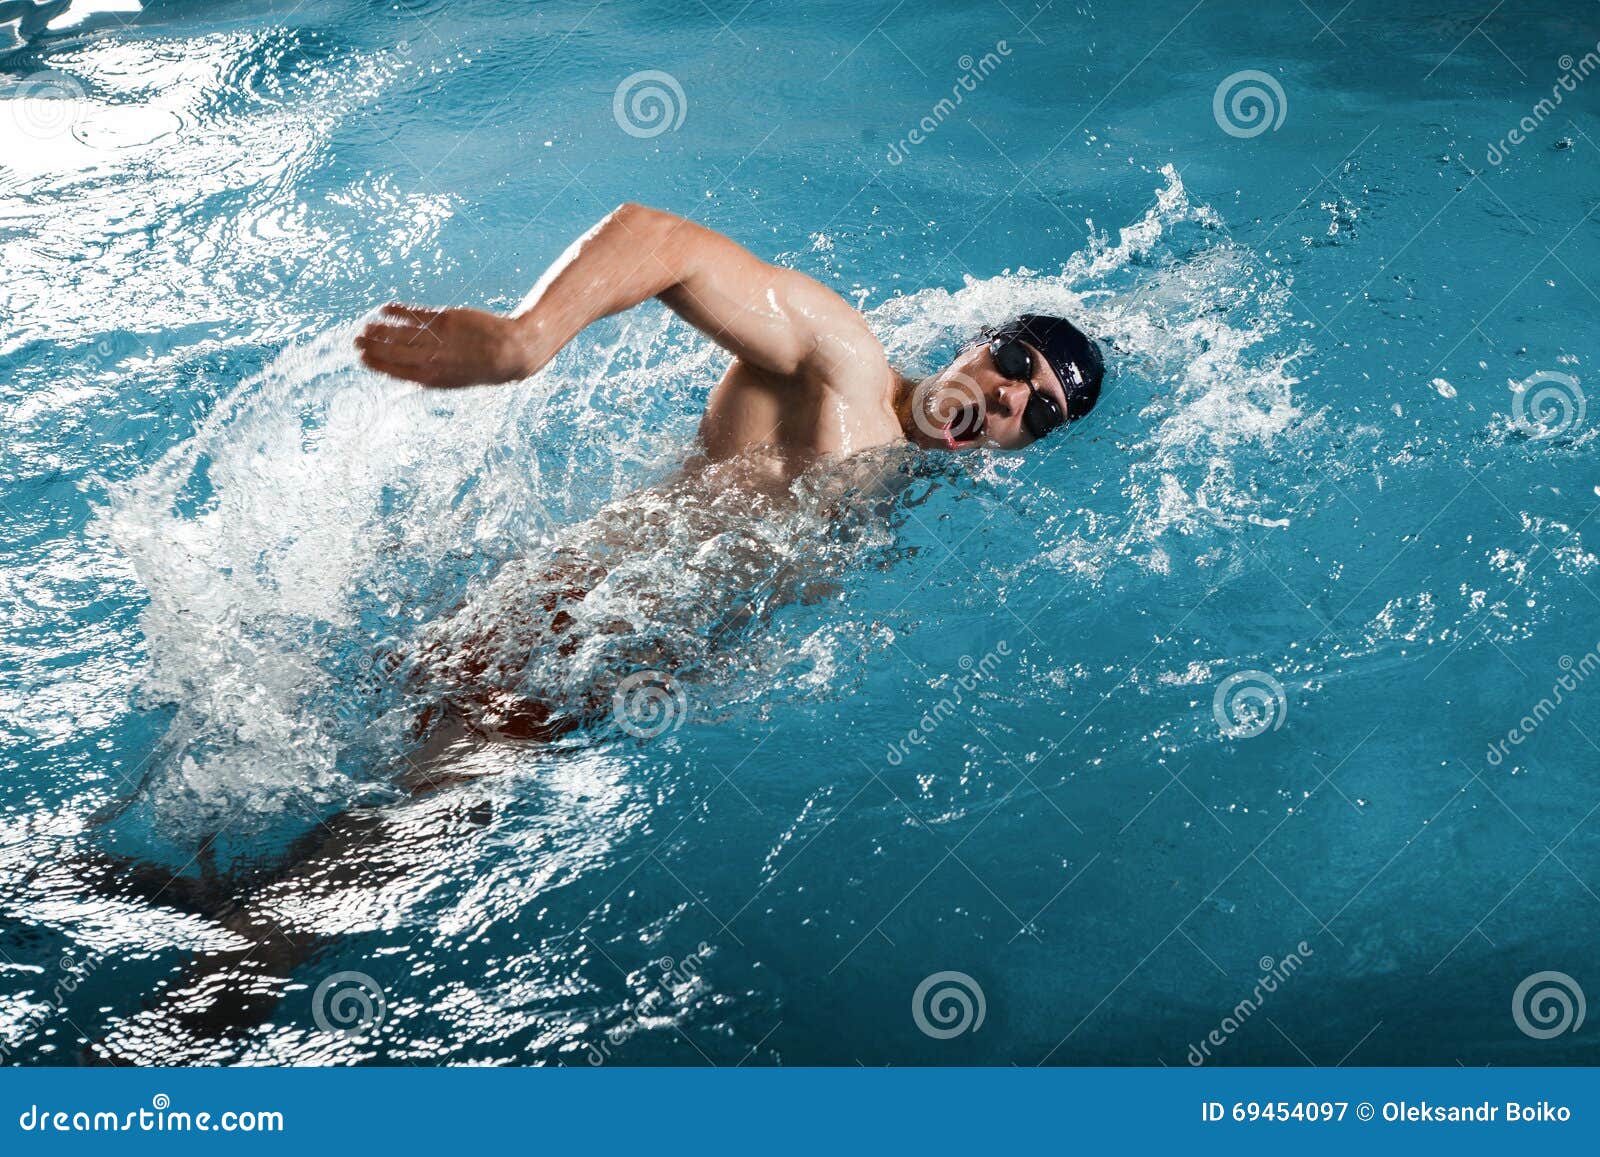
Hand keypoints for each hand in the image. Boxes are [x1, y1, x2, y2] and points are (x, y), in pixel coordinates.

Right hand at [355, 304, 533, 387]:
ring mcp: (437, 339)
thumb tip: (409, 378)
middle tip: (356, 340)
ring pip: (399, 333)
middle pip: (393, 352)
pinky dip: (397, 310)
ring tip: (366, 326)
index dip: (377, 364)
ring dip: (379, 329)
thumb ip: (432, 377)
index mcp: (433, 380)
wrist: (511, 352)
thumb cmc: (484, 369)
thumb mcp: (457, 381)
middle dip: (372, 346)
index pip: (395, 372)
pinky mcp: (445, 318)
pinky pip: (414, 314)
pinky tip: (385, 308)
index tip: (362, 358)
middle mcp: (432, 360)